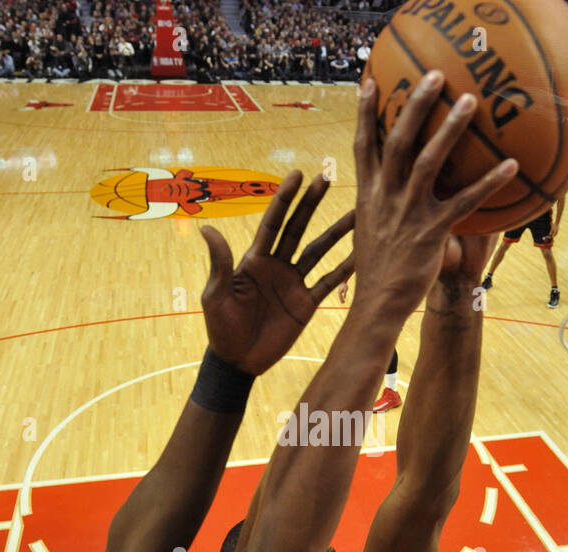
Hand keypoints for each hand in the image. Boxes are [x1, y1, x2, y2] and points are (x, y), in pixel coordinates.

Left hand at [199, 172, 353, 375]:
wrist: (238, 361)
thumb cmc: (221, 328)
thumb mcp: (217, 294)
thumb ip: (220, 262)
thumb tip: (208, 229)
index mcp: (254, 260)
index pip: (273, 222)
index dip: (285, 199)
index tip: (298, 175)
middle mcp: (276, 266)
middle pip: (297, 228)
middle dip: (310, 204)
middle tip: (326, 179)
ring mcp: (293, 283)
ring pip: (318, 251)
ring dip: (336, 233)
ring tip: (356, 214)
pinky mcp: (305, 304)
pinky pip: (328, 283)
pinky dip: (344, 269)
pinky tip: (360, 254)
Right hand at [352, 72, 517, 317]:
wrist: (378, 304)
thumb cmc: (378, 267)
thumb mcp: (369, 228)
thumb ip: (380, 202)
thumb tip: (391, 184)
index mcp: (368, 194)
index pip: (362, 145)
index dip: (365, 112)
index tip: (370, 82)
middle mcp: (386, 197)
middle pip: (398, 140)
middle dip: (415, 105)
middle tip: (435, 76)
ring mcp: (408, 212)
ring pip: (429, 162)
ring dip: (450, 129)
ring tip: (470, 102)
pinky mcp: (432, 232)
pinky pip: (465, 202)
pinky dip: (488, 182)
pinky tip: (511, 165)